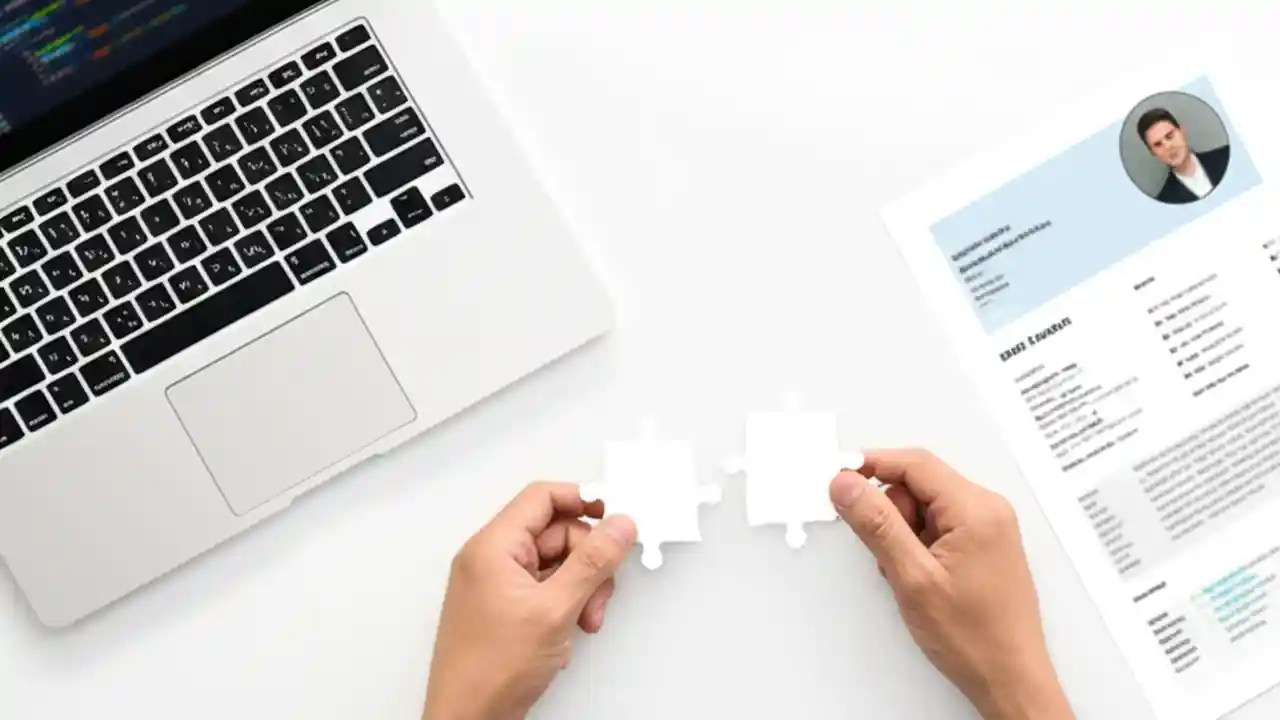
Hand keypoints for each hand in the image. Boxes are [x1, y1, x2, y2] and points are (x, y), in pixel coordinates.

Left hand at [423, 483, 636, 719]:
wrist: (467, 719)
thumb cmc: (489, 671)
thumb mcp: (555, 610)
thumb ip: (592, 563)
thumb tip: (618, 527)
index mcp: (493, 547)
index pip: (542, 498)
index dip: (582, 499)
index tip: (613, 515)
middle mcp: (491, 560)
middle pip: (556, 532)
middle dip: (587, 560)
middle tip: (600, 590)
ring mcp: (497, 584)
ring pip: (556, 563)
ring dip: (581, 587)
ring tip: (585, 618)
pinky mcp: (505, 607)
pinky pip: (546, 588)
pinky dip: (566, 604)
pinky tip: (569, 629)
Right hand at [830, 450, 1072, 719]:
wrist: (1010, 678)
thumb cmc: (974, 637)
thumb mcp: (912, 578)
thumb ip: (877, 525)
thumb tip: (847, 485)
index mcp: (976, 510)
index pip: (915, 464)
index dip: (872, 464)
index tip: (840, 477)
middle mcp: (987, 510)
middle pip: (919, 484)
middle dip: (891, 513)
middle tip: (888, 554)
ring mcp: (988, 527)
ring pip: (926, 507)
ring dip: (905, 532)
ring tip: (910, 575)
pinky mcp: (983, 543)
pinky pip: (939, 525)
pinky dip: (919, 544)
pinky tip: (922, 576)